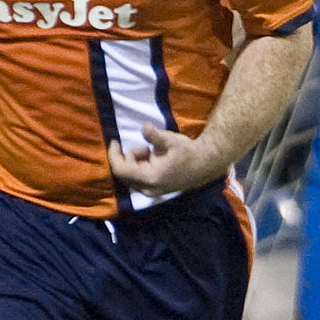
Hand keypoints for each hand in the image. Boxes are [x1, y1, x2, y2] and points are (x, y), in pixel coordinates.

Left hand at [106, 124, 227, 197]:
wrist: (205, 164)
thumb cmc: (187, 152)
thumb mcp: (170, 140)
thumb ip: (154, 135)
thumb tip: (144, 127)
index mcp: (150, 177)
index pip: (121, 170)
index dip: (113, 155)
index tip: (114, 141)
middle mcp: (148, 188)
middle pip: (124, 173)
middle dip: (128, 157)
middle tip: (145, 147)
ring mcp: (152, 191)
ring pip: (131, 176)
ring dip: (136, 161)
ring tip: (152, 152)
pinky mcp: (155, 190)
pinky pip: (138, 178)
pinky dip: (141, 166)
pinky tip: (155, 159)